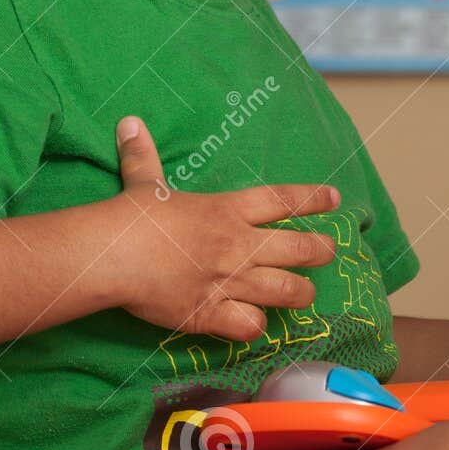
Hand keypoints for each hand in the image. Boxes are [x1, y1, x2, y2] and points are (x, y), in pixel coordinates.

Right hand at [101, 115, 338, 341]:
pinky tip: (254, 325)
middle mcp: (238, 245)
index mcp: (228, 211)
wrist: (113, 254)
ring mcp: (229, 281)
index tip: (335, 199)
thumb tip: (129, 123)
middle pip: (300, 248)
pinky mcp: (211, 313)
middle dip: (321, 251)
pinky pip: (250, 325)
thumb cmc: (130, 216)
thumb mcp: (143, 183)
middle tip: (329, 252)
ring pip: (286, 290)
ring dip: (301, 293)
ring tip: (306, 294)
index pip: (282, 200)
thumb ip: (143, 157)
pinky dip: (256, 327)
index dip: (313, 199)